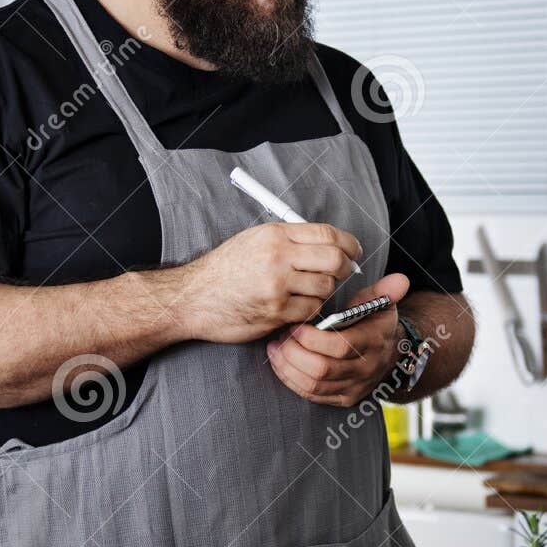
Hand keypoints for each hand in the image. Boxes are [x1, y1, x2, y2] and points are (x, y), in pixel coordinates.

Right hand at [176, 222, 362, 343]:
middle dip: (345, 268)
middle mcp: (278, 257)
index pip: (327, 234)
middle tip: (342, 272)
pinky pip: (310, 310)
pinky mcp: (276, 312)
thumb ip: (290, 240)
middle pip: (334, 260)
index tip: (353, 251)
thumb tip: (329, 244)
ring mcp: (277, 286)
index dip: (348, 243)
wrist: (193, 298)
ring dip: (323, 291)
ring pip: (325, 287)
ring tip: (307, 291)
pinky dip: (308, 309)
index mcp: (275, 235)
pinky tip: (295, 306)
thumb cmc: (223, 270)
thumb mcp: (254, 241)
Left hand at [266, 273, 409, 406]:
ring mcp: (354, 387)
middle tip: (281, 336)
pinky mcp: (343, 399)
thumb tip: (400, 279)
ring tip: (276, 348)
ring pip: (313, 386)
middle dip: (294, 353)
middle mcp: (365, 369)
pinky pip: (312, 396)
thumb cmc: (377, 324)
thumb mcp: (382, 305)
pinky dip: (291, 381)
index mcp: (373, 343)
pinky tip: (281, 364)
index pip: (339, 347)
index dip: (311, 339)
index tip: (296, 325)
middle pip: (322, 370)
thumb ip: (383, 291)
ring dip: (288, 367)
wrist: (391, 356)